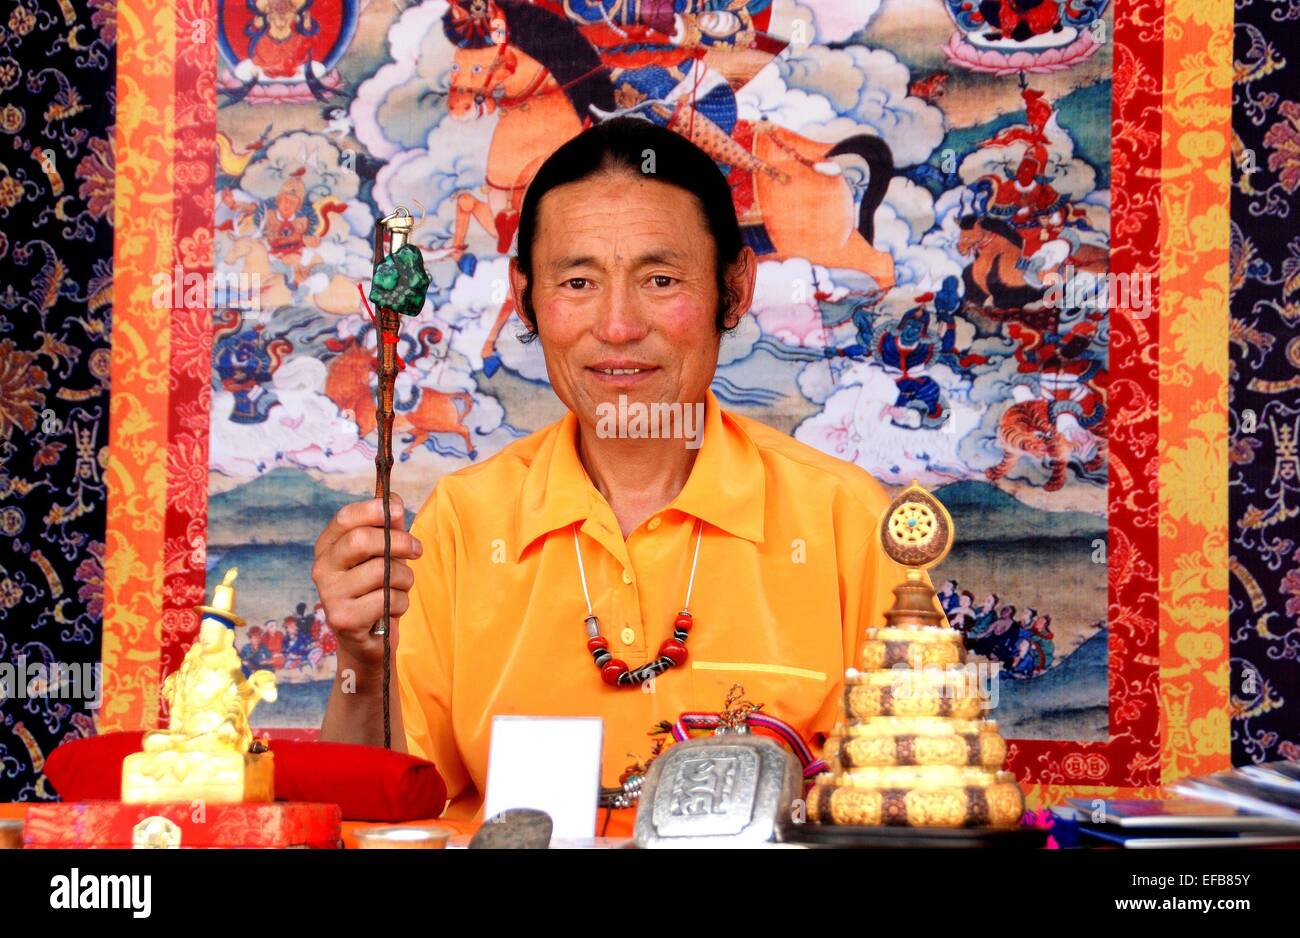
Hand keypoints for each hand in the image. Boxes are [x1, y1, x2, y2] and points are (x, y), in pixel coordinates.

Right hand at [311, 495, 421, 670]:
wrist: (368, 639)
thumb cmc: (378, 589)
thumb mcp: (385, 554)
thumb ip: (389, 528)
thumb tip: (394, 502)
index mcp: (328, 547)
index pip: (345, 518)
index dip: (373, 510)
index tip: (399, 511)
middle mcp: (322, 569)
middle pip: (362, 540)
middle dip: (399, 542)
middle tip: (417, 550)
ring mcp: (329, 595)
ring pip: (382, 572)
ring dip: (405, 579)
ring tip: (399, 588)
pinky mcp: (343, 619)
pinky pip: (387, 599)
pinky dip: (401, 603)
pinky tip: (391, 610)